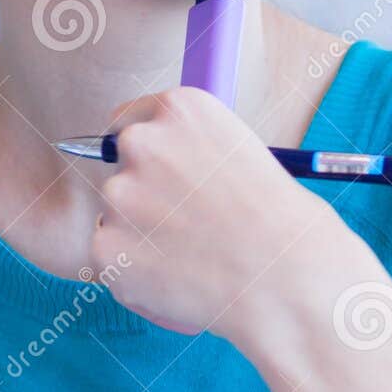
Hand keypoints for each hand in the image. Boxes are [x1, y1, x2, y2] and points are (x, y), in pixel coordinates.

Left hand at [87, 84, 343, 339]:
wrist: (287, 281)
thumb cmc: (286, 225)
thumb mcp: (247, 157)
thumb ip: (198, 156)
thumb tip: (171, 176)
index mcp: (181, 108)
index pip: (131, 120)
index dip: (151, 154)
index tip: (163, 176)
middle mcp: (142, 142)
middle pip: (121, 167)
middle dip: (145, 195)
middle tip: (187, 227)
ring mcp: (119, 196)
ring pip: (119, 218)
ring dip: (144, 237)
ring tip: (197, 260)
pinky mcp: (105, 248)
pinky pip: (114, 261)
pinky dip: (139, 275)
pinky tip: (181, 283)